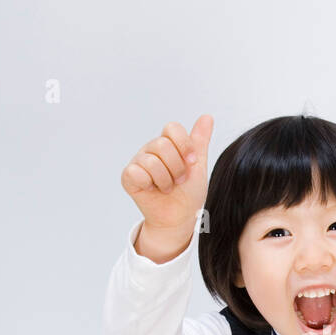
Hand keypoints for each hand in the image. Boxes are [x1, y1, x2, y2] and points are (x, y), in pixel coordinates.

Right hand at [121, 114, 214, 234]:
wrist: (180, 218)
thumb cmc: (188, 193)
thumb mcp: (198, 165)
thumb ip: (199, 141)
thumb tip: (207, 116)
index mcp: (167, 143)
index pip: (172, 128)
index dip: (184, 145)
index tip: (192, 162)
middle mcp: (151, 149)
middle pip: (162, 144)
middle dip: (177, 167)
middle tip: (179, 181)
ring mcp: (138, 162)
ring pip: (151, 161)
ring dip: (166, 179)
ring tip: (168, 188)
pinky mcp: (128, 177)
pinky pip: (137, 172)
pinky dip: (149, 183)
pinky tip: (153, 189)